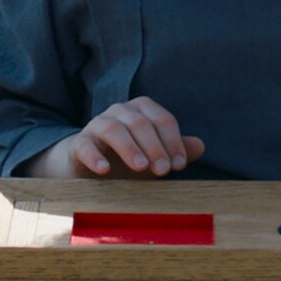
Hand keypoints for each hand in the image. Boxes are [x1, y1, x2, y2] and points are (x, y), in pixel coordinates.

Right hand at [28, 97, 205, 177]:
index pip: (162, 120)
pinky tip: (104, 170)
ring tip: (141, 168)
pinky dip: (94, 156)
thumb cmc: (129, 158)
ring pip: (114, 128)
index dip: (173, 141)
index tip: (179, 165)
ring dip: (130, 147)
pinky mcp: (79, 143)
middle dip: (155, 146)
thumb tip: (201, 146)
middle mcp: (120, 112)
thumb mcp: (155, 155)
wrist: (91, 167)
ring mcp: (97, 125)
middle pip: (140, 123)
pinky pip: (85, 145)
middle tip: (163, 170)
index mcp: (142, 110)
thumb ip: (177, 150)